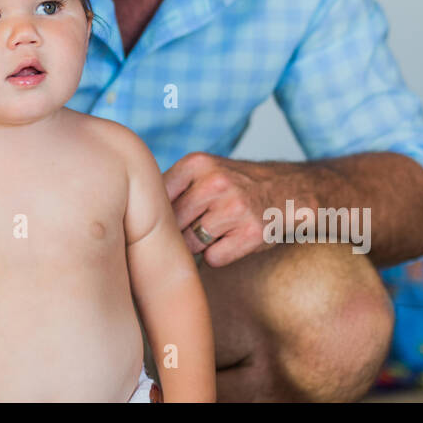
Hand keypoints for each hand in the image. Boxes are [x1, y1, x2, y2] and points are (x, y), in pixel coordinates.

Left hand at [163, 152, 301, 267]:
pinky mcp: (251, 233)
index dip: (158, 215)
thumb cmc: (238, 185)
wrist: (291, 190)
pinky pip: (214, 259)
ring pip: (191, 244)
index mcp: (197, 163)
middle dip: (179, 233)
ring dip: (199, 245)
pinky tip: (233, 240)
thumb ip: (173, 187)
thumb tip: (131, 214)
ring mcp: (235, 208)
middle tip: (194, 228)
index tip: (160, 222)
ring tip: (216, 231)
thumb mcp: (206, 170)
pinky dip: (219, 256)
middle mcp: (215, 183)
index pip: (156, 199)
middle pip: (172, 224)